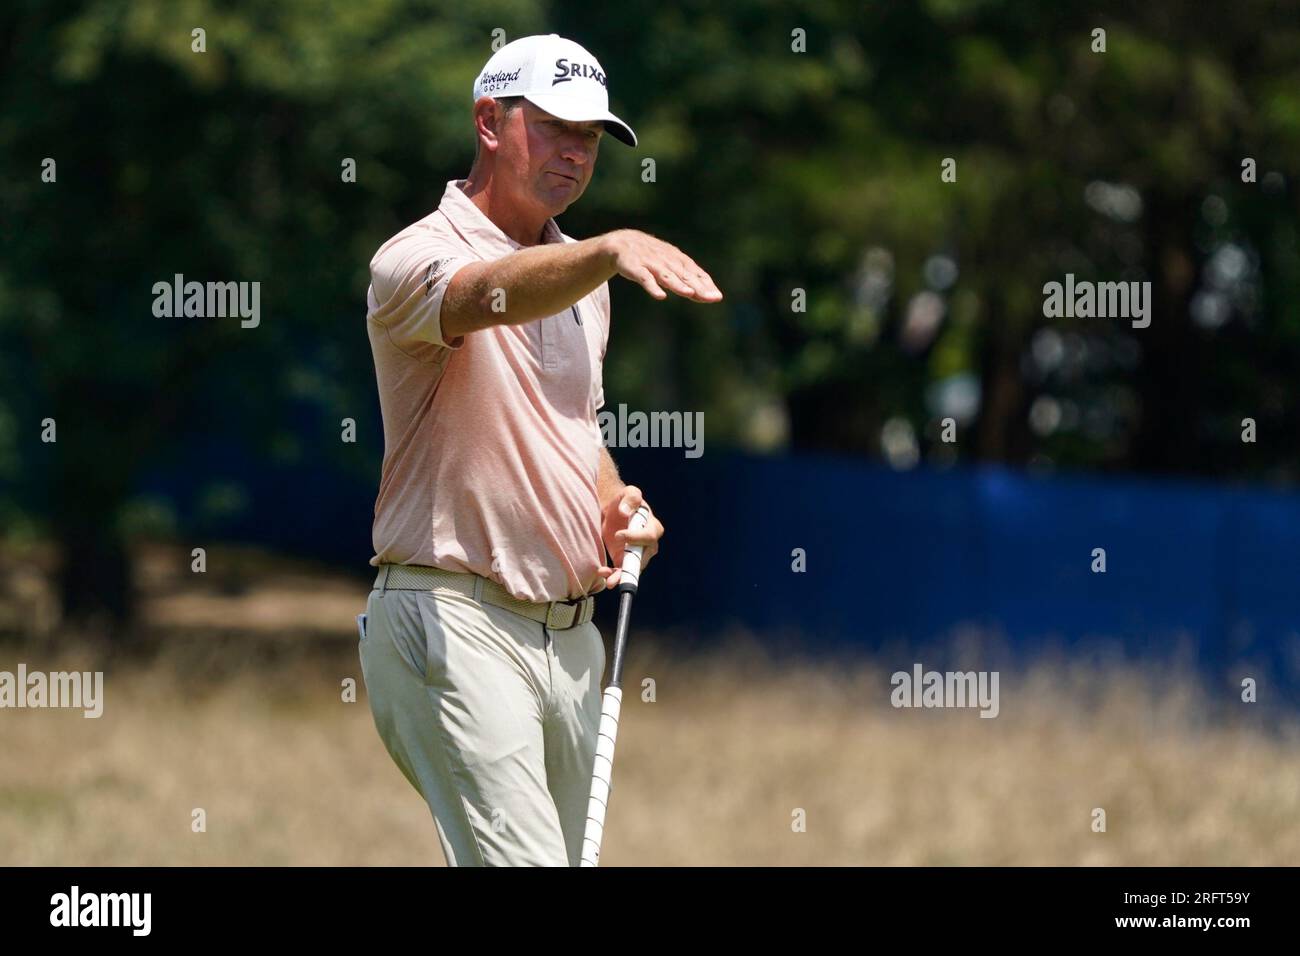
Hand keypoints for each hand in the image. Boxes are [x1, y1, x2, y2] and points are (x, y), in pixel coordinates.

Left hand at [596, 485, 663, 589]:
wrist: (612, 511)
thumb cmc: (624, 501)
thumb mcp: (629, 493)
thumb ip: (631, 499)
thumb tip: (625, 512)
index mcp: (652, 527)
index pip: (648, 536)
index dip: (635, 537)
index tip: (618, 535)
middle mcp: (648, 544)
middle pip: (643, 557)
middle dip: (630, 564)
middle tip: (617, 566)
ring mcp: (637, 554)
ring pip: (632, 568)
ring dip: (621, 576)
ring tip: (609, 581)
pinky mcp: (625, 560)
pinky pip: (622, 571)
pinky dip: (613, 575)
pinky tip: (602, 573)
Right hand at [601, 229, 723, 302]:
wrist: (622, 243)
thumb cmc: (651, 257)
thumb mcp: (669, 264)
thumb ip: (685, 278)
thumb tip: (706, 294)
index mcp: (677, 259)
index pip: (695, 272)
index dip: (706, 284)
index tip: (717, 297)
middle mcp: (667, 260)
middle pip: (685, 275)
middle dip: (699, 287)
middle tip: (712, 298)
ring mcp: (651, 263)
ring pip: (667, 276)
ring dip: (678, 284)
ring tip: (690, 293)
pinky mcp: (634, 267)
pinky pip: (644, 278)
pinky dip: (652, 287)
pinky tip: (660, 296)